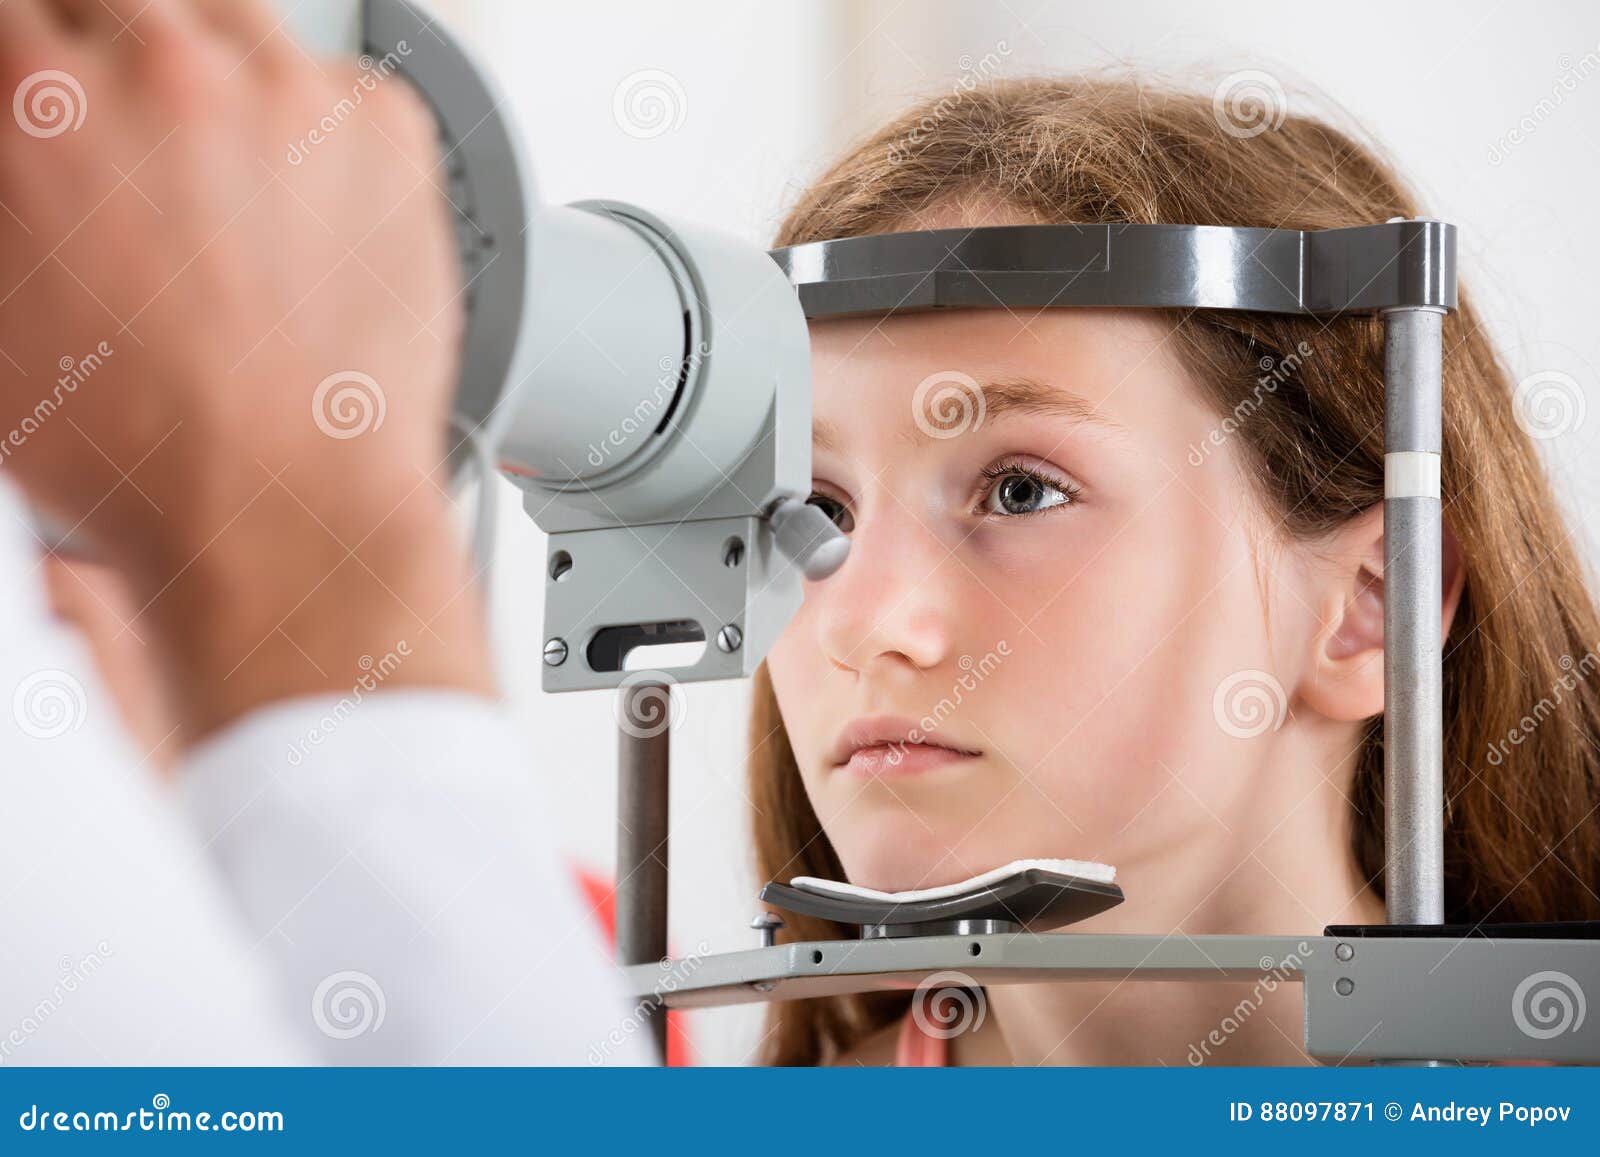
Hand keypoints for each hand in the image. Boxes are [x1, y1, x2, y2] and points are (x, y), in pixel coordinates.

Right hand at [0, 0, 491, 737]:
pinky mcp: (386, 134)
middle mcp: (166, 68)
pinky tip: (301, 220)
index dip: (42, 69)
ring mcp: (289, 94)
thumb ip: (11, 189)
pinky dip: (315, 136)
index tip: (64, 98)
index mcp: (35, 94)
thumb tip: (34, 156)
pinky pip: (336, 91)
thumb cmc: (137, 446)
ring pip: (234, 28)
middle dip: (119, 69)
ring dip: (216, 86)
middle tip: (141, 156)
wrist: (280, 512)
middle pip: (128, 8)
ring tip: (223, 190)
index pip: (27, 20)